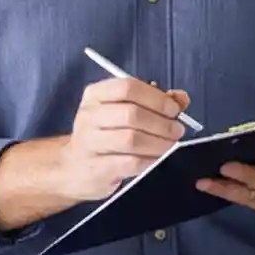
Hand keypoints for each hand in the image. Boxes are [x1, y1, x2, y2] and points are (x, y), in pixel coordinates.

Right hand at [57, 78, 191, 202]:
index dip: (155, 97)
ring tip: (171, 145)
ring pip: (131, 139)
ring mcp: (90, 142)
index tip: (173, 108)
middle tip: (177, 130)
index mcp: (95, 94)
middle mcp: (89, 115)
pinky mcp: (97, 167)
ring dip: (159, 143)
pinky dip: (150, 160)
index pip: (127, 87)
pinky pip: (130, 162)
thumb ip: (153, 102)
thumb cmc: (103, 135)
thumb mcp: (122, 111)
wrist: (73, 167)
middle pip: (131, 113)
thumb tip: (181, 98)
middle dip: (161, 123)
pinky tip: (157, 159)